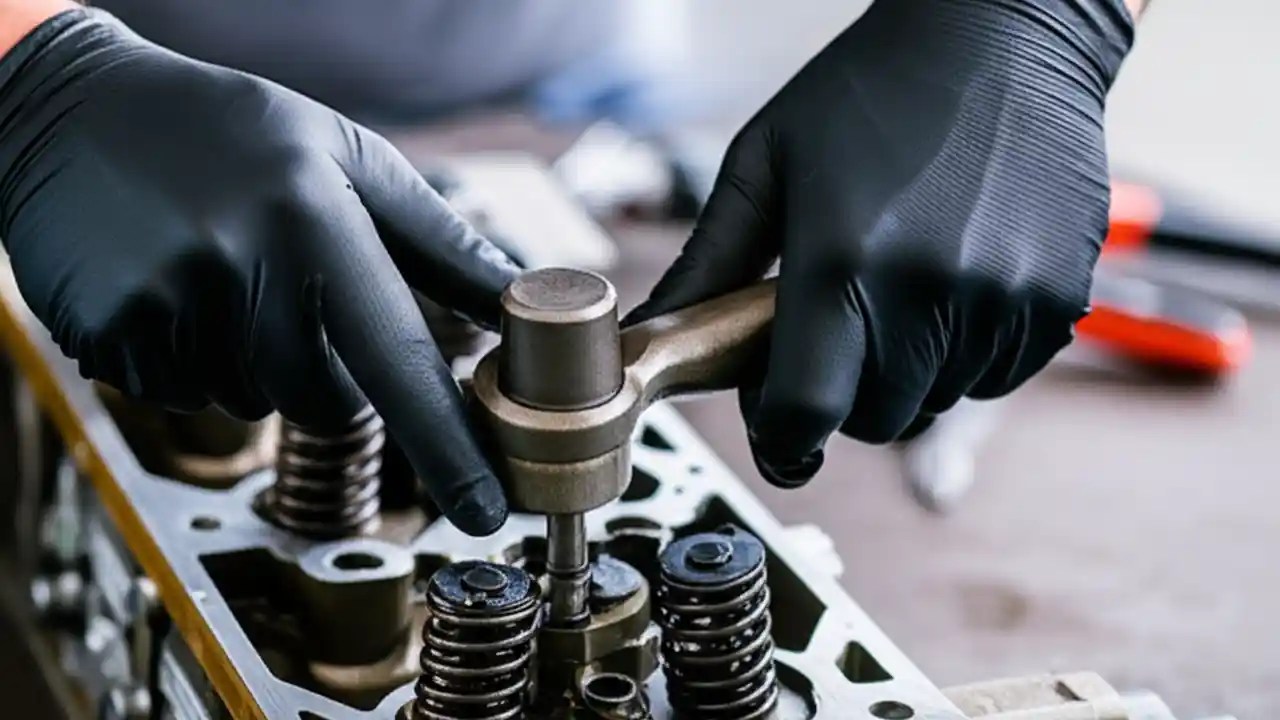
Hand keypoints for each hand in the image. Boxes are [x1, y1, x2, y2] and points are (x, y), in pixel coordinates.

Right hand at [0, 10, 519, 533]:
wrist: (77, 111)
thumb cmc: (235, 132)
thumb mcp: (349, 157)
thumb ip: (440, 241)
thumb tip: (520, 300)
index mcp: (315, 224)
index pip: (399, 362)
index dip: (448, 446)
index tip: (486, 510)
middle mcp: (240, 271)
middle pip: (327, 403)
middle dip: (329, 369)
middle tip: (294, 289)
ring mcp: (166, 309)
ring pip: (256, 402)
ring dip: (257, 360)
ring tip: (225, 271)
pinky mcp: (109, 338)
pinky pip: (185, 393)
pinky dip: (195, 359)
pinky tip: (176, 287)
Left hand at [629, 0, 1132, 486]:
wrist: (1003, 33)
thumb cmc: (871, 90)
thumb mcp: (766, 161)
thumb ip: (707, 263)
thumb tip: (653, 332)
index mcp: (840, 257)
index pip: (805, 412)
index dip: (781, 435)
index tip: (776, 425)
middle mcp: (928, 288)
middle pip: (871, 419)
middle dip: (840, 395)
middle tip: (834, 329)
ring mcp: (1002, 299)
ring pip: (933, 401)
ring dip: (904, 374)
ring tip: (896, 289)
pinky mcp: (1057, 300)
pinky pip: (994, 377)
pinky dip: (964, 356)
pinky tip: (953, 285)